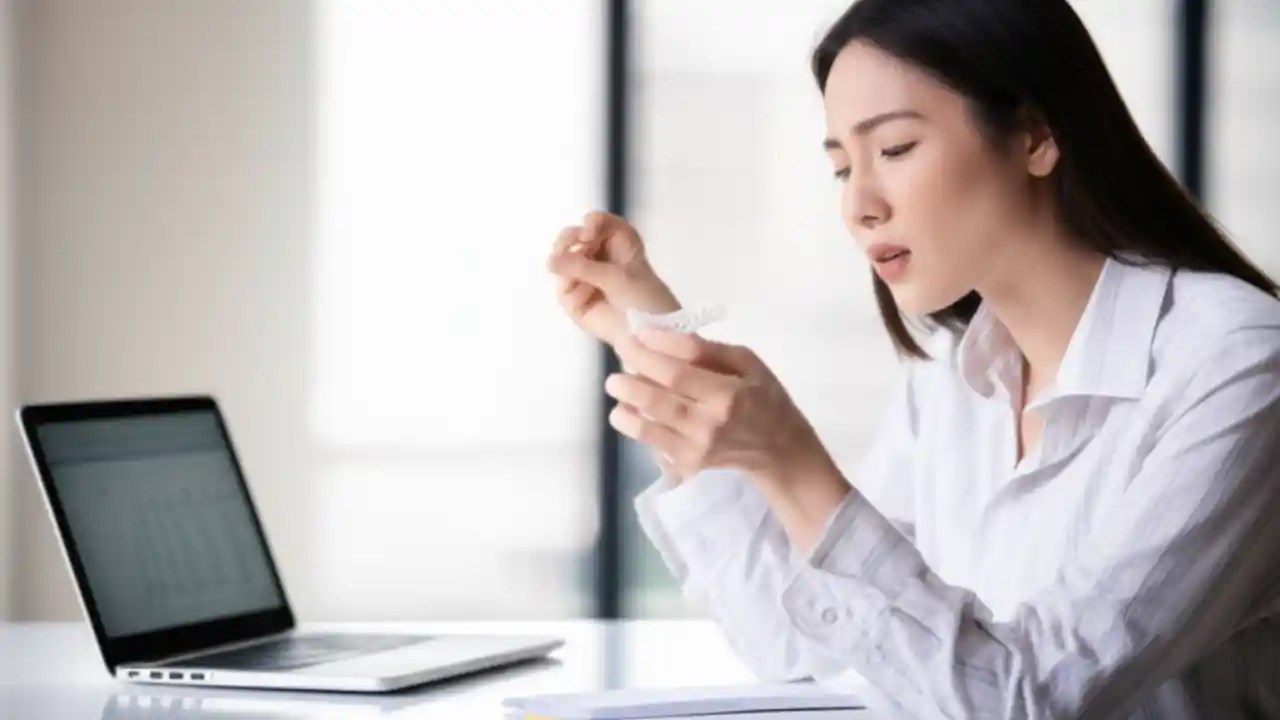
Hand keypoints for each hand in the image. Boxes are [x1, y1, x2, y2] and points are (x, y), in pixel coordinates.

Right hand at [546, 211, 680, 347]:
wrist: (647, 333)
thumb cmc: (644, 299)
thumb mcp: (617, 277)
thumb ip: (583, 267)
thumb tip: (550, 261)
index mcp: (617, 240)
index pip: (597, 221)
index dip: (591, 223)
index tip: (588, 234)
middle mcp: (598, 253)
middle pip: (572, 236)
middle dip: (568, 242)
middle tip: (570, 250)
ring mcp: (584, 274)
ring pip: (561, 260)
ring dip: (567, 268)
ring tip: (580, 281)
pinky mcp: (575, 296)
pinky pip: (563, 287)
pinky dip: (570, 291)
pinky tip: (584, 298)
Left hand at [605, 327, 826, 481]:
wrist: (778, 449)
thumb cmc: (763, 397)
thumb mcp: (747, 362)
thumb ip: (705, 349)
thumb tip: (658, 335)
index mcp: (727, 394)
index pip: (676, 373)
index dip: (648, 354)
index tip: (633, 338)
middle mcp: (709, 425)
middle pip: (657, 401)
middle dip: (628, 382)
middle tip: (614, 371)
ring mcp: (696, 449)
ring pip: (648, 428)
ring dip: (625, 408)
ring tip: (617, 391)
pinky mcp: (689, 466)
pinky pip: (653, 446)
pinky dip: (636, 428)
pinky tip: (628, 413)